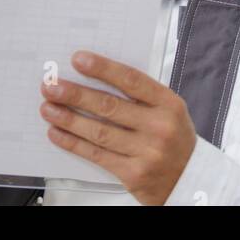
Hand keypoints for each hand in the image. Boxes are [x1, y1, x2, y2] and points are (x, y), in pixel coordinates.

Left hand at [40, 51, 196, 204]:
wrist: (191, 180)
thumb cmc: (174, 138)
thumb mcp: (168, 110)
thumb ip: (140, 95)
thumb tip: (96, 76)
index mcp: (168, 104)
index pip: (131, 80)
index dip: (102, 68)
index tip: (78, 60)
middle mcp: (159, 127)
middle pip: (109, 106)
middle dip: (75, 94)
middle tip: (52, 86)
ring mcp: (146, 153)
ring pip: (99, 132)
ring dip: (69, 119)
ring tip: (48, 108)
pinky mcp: (133, 174)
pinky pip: (97, 155)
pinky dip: (74, 143)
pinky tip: (58, 133)